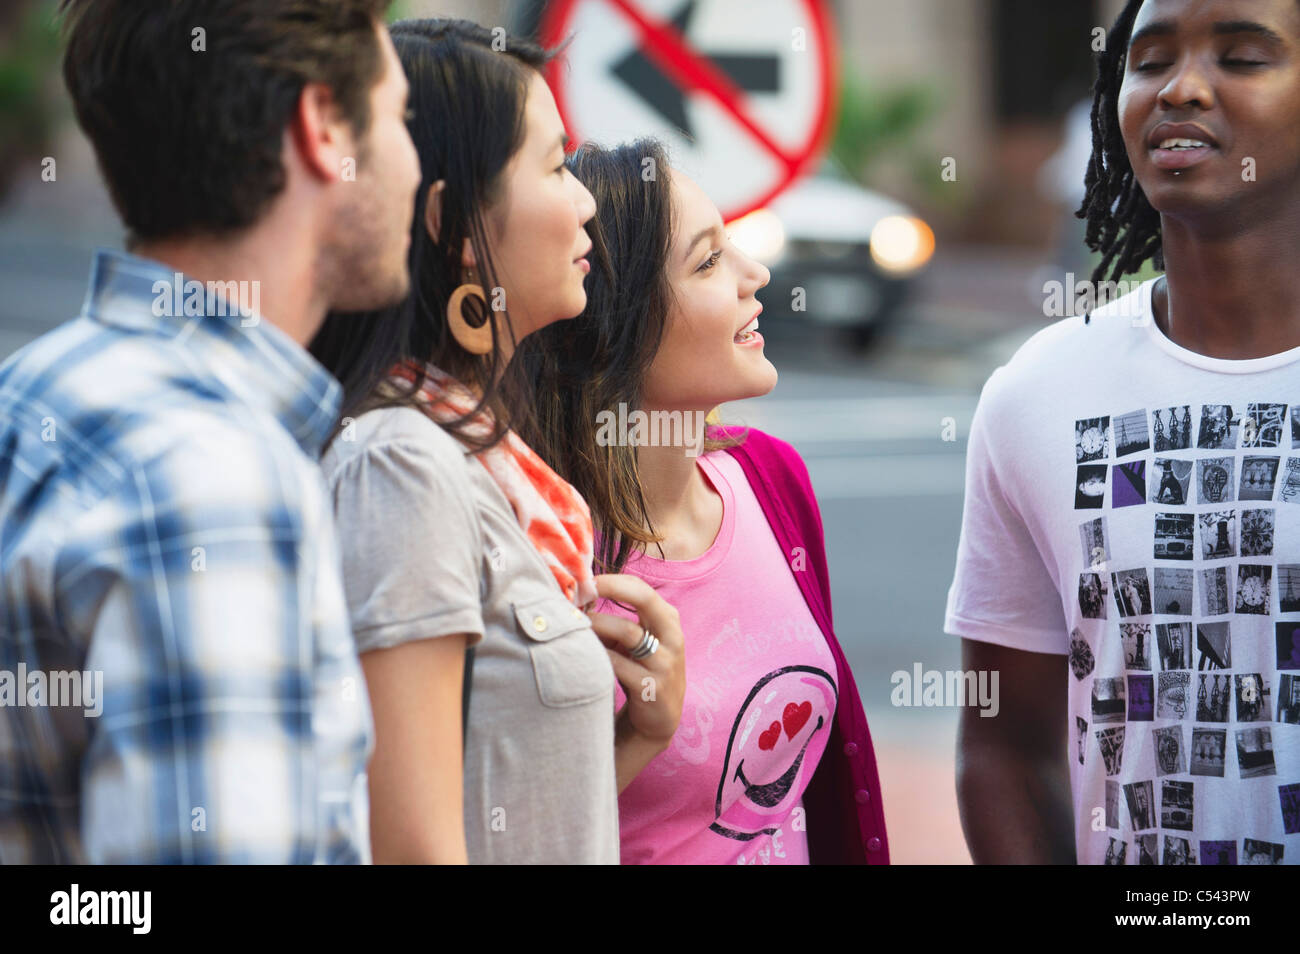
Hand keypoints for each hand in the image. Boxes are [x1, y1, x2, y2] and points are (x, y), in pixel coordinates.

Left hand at [586, 573, 684, 746]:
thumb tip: (577, 601)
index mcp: (668, 620)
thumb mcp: (636, 643)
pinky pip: (619, 665)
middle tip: (582, 590)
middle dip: (611, 588)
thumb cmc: (639, 671)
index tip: (584, 581)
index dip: (612, 581)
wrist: (658, 719)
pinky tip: (584, 655)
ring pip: (629, 632)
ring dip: (598, 624)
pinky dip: (598, 656)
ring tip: (576, 624)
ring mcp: (666, 663)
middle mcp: (673, 637)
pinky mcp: (653, 688)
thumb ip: (616, 621)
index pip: (642, 588)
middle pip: (645, 599)